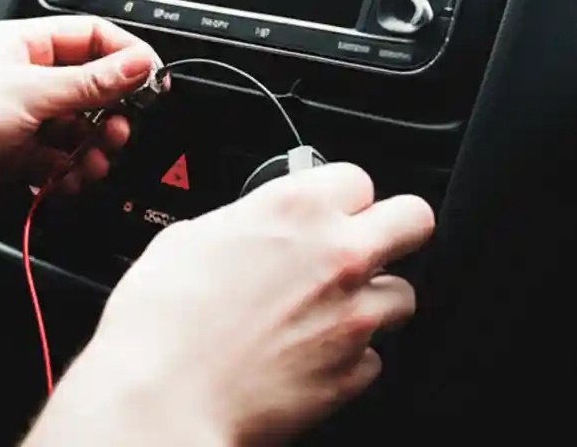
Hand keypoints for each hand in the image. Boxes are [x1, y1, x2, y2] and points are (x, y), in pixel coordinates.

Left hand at [0, 16, 161, 234]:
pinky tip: (63, 181)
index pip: (90, 38)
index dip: (125, 57)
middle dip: (109, 114)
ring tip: (89, 164)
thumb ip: (90, 83)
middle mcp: (21, 79)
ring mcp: (18, 120)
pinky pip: (58, 162)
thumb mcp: (28, 94)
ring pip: (76, 130)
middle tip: (118, 133)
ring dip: (90, 150)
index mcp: (21, 45)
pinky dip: (67, 173)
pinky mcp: (13, 157)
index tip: (151, 82)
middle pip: (89, 89)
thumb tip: (137, 64)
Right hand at [28, 164, 433, 445]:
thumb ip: (239, 224)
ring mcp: (354, 316)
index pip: (358, 177)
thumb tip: (248, 229)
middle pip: (415, 219)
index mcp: (295, 209)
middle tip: (363, 245)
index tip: (326, 210)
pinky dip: (349, 357)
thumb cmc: (161, 322)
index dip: (339, 195)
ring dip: (372, 300)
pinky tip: (308, 357)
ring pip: (404, 294)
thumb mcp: (186, 239)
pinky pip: (374, 356)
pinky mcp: (354, 373)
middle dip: (393, 230)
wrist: (164, 398)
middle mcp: (338, 255)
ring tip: (327, 313)